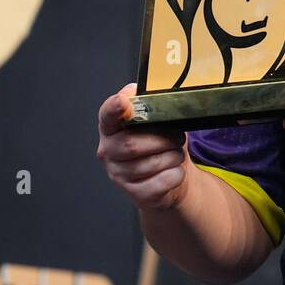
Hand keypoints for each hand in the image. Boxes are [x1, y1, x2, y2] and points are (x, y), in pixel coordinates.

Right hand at [96, 83, 190, 210]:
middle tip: (177, 137)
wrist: (168, 181)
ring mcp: (119, 175)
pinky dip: (176, 174)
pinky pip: (162, 182)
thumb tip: (142, 89)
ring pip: (151, 164)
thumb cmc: (160, 146)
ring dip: (173, 156)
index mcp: (111, 128)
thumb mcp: (156, 122)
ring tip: (175, 154)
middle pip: (133, 144)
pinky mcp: (136, 194)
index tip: (123, 102)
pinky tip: (175, 170)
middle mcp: (108, 152)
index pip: (107, 115)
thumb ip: (149, 106)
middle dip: (163, 139)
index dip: (114, 108)